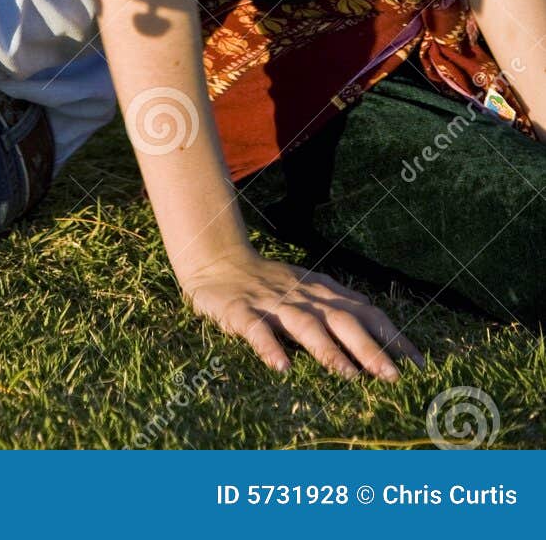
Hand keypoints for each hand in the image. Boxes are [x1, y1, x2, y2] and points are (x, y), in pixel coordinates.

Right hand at [180, 248, 423, 380]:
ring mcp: (272, 304)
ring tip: (349, 377)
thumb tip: (378, 313)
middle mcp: (303, 298)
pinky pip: (256, 331)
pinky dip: (269, 347)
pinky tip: (281, 368)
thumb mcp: (309, 287)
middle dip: (369, 348)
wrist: (217, 259)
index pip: (365, 313)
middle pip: (342, 321)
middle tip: (393, 378)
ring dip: (328, 350)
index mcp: (322, 294)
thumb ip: (340, 301)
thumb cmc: (269, 281)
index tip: (420, 365)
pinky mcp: (240, 311)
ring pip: (304, 326)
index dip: (392, 337)